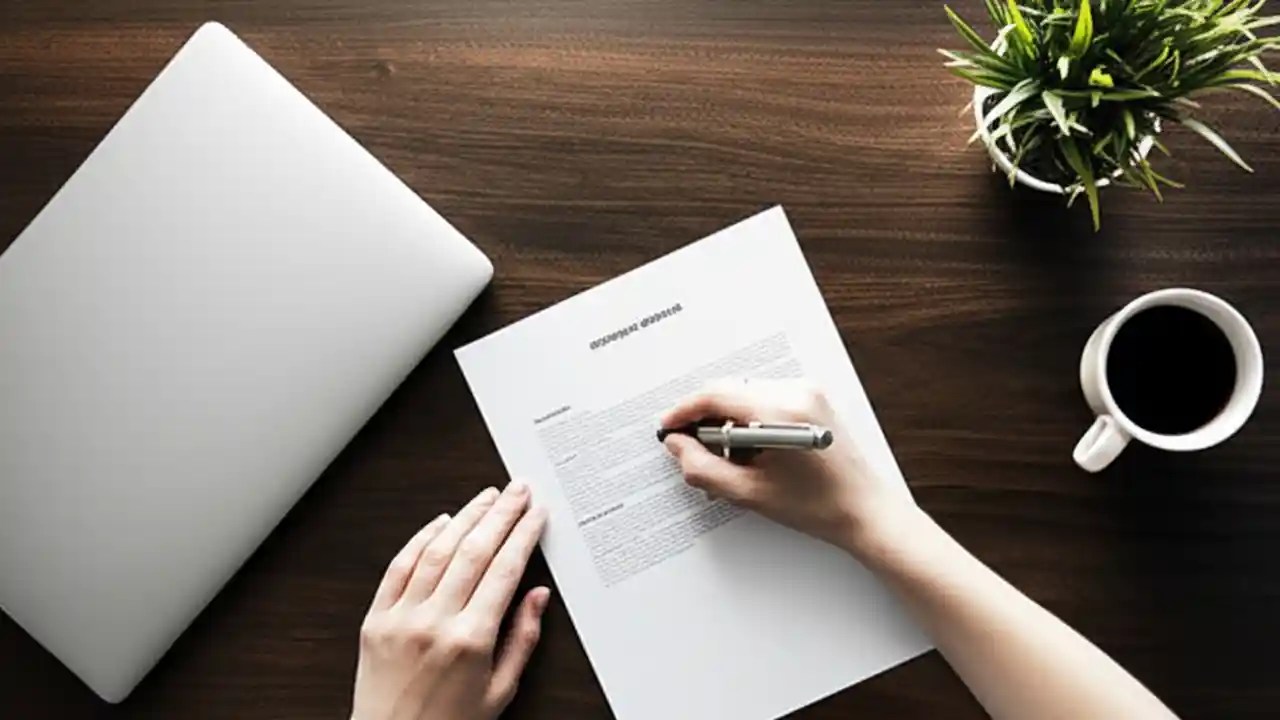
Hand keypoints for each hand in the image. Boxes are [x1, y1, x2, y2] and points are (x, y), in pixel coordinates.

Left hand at [351, 483, 549, 719]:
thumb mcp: (501, 691)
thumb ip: (523, 639)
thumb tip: (539, 596)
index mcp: (471, 640)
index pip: (504, 570)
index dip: (524, 535)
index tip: (536, 514)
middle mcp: (435, 622)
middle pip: (474, 550)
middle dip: (501, 514)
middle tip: (518, 490)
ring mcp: (401, 617)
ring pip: (437, 550)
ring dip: (466, 517)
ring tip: (487, 497)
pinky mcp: (375, 619)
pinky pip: (399, 566)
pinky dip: (421, 539)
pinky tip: (441, 521)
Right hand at [659, 379, 917, 556]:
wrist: (865, 510)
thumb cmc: (819, 505)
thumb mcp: (749, 493)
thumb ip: (703, 469)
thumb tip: (678, 447)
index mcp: (780, 412)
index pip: (715, 395)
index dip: (684, 411)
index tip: (668, 427)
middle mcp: (795, 392)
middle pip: (728, 390)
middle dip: (705, 418)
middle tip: (695, 449)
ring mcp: (807, 391)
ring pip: (744, 393)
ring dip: (727, 420)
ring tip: (731, 459)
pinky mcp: (812, 397)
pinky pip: (764, 397)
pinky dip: (748, 418)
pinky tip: (752, 451)